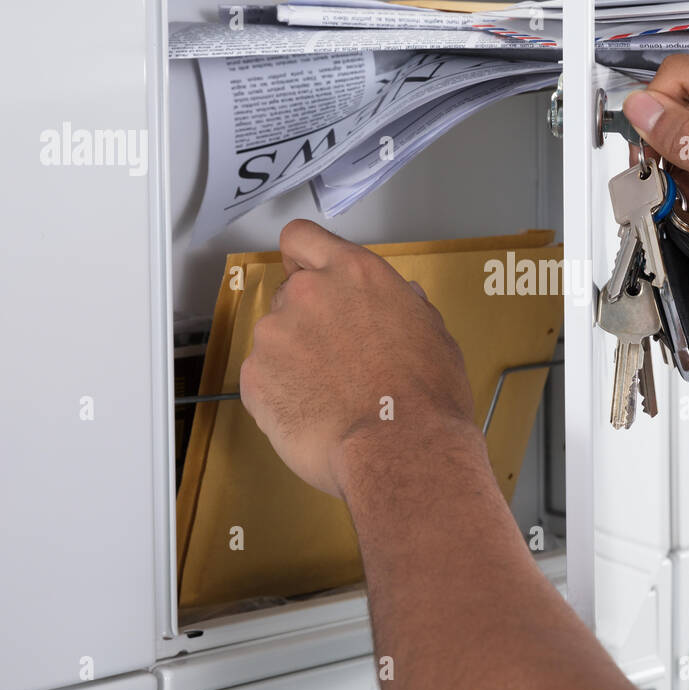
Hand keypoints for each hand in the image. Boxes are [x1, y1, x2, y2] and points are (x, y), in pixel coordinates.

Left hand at [239, 219, 477, 498]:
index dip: (302, 257)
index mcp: (354, 274)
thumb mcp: (434, 334)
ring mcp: (275, 335)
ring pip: (276, 341)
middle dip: (308, 322)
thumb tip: (400, 300)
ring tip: (330, 397)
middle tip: (338, 360)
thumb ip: (405, 307)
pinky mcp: (254, 378)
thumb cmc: (426, 397)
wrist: (401, 451)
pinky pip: (262, 380)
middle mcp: (308, 293)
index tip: (307, 274)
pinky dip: (281, 396)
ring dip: (294, 361)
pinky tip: (314, 416)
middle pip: (290, 295)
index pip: (303, 238)